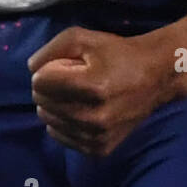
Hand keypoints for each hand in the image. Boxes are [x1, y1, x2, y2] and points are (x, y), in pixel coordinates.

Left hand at [28, 26, 181, 157]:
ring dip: (56, 105)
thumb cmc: (117, 53)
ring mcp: (97, 136)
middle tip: (72, 78)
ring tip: (77, 94)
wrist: (155, 77)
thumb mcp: (84, 37)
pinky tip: (80, 110)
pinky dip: (64, 123)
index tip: (66, 65)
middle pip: (41, 103)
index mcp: (92, 85)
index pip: (40, 82)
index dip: (48, 69)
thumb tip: (32, 69)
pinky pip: (61, 137)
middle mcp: (94, 116)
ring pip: (49, 121)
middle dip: (50, 87)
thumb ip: (51, 49)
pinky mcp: (99, 149)